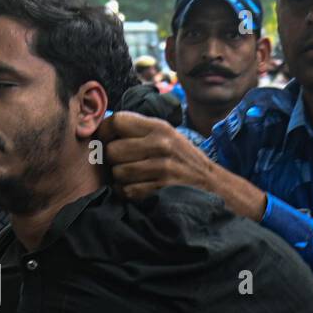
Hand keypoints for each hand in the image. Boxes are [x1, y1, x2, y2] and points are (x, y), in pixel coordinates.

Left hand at [99, 111, 217, 199]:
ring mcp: (161, 167)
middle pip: (112, 150)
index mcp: (159, 127)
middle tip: (121, 162)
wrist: (210, 183)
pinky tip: (138, 188)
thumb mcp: (165, 135)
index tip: (105, 140)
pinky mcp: (161, 188)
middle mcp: (160, 144)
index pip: (117, 120)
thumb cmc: (181, 159)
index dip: (104, 131)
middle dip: (112, 160)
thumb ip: (138, 131)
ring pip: (117, 173)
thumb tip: (101, 129)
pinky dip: (128, 192)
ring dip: (120, 178)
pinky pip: (127, 191)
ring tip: (132, 176)